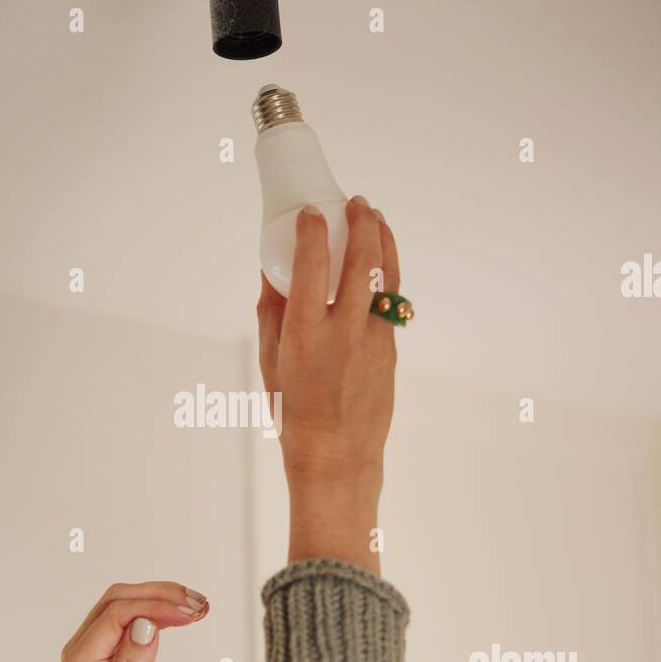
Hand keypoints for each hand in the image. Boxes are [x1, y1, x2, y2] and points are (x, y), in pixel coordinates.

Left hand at [0, 580, 208, 661]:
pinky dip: (160, 611)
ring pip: (128, 603)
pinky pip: (134, 617)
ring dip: (163, 598)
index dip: (154, 606)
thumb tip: (145, 623)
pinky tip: (184, 615)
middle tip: (200, 605)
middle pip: (120, 599)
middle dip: (161, 595)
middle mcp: (82, 648)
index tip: (190, 613)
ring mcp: (95, 647)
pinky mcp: (112, 650)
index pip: (116, 614)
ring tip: (199, 607)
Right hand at [256, 197, 401, 573]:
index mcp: (305, 334)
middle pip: (362, 260)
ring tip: (375, 218)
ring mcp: (374, 341)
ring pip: (387, 277)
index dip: (313, 231)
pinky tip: (378, 262)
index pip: (313, 265)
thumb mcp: (270, 362)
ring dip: (383, 240)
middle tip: (355, 203)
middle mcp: (343, 332)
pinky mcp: (391, 350)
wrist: (336, 457)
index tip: (310, 212)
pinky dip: (385, 274)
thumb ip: (271, 314)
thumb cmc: (294, 413)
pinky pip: (390, 302)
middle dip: (361, 223)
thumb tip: (269, 273)